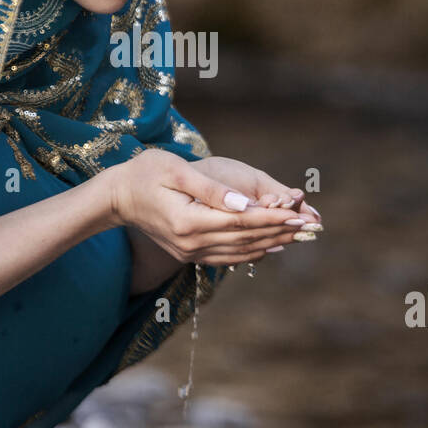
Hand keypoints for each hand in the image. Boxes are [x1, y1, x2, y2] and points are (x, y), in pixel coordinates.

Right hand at [103, 149, 305, 266]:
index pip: (241, 222)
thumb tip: (246, 204)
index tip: (298, 215)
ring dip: (270, 244)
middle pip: (244, 240)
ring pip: (239, 252)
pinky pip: (227, 257)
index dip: (272, 219)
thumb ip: (211, 190)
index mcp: (189, 222)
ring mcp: (190, 252)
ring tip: (297, 236)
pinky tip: (270, 247)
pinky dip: (252, 253)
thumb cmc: (145, 173)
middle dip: (279, 233)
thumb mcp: (175, 171)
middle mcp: (191, 243)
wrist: (118, 196)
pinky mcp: (189, 254)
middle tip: (310, 227)